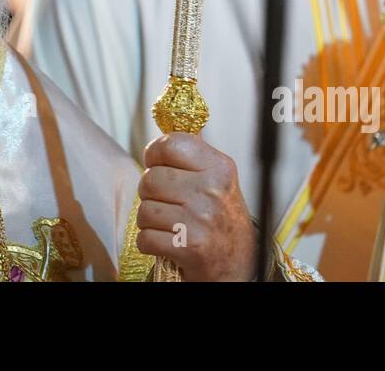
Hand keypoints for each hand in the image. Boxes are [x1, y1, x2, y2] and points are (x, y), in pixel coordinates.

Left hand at [137, 132, 256, 280]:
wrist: (239, 263)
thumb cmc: (221, 218)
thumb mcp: (216, 179)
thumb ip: (192, 154)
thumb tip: (165, 120)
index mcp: (219, 167)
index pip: (171, 143)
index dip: (154, 153)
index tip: (156, 162)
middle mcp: (212, 190)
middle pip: (150, 179)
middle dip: (150, 193)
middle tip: (167, 202)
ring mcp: (202, 219)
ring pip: (144, 210)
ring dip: (150, 221)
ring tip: (169, 224)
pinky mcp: (190, 247)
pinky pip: (145, 237)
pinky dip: (150, 243)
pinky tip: (168, 242)